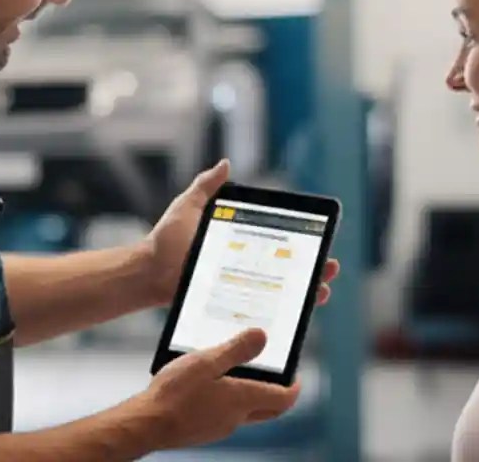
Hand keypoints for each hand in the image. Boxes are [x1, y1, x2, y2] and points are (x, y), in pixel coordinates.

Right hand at [133, 329, 299, 449]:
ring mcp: (218, 428)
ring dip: (250, 395)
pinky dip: (227, 401)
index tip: (296, 374)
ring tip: (239, 372)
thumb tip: (263, 336)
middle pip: (269, 409)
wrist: (145, 425)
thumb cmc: (174, 393)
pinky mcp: (202, 430)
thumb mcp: (206, 361)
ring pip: (246, 412)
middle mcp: (235, 418)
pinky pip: (224, 415)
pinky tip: (209, 386)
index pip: (284, 398)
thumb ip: (236, 350)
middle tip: (276, 376)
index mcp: (242, 400)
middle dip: (277, 393)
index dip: (294, 386)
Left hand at [142, 160, 341, 305]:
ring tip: (321, 291)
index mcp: (240, 238)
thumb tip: (225, 164)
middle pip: (287, 266)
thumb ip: (206, 187)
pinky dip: (280, 310)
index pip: (279, 239)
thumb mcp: (188, 207)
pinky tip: (295, 314)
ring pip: (280, 290)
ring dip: (305, 291)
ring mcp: (239, 283)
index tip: (322, 241)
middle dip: (313, 268)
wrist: (149, 272)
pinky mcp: (231, 302)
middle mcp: (243, 262)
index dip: (303, 241)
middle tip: (329, 267)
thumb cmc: (167, 239)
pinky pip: (259, 307)